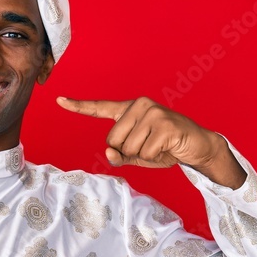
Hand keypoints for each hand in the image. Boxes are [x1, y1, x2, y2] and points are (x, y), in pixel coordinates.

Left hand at [56, 95, 245, 187]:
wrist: (198, 145)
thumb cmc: (164, 148)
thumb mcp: (138, 155)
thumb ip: (120, 155)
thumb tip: (108, 153)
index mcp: (130, 109)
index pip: (100, 108)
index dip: (79, 106)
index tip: (59, 100)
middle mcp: (139, 105)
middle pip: (113, 140)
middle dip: (129, 151)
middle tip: (150, 145)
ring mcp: (152, 112)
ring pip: (128, 148)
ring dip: (143, 155)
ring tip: (159, 146)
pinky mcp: (164, 124)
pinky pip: (145, 152)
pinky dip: (155, 156)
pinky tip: (168, 147)